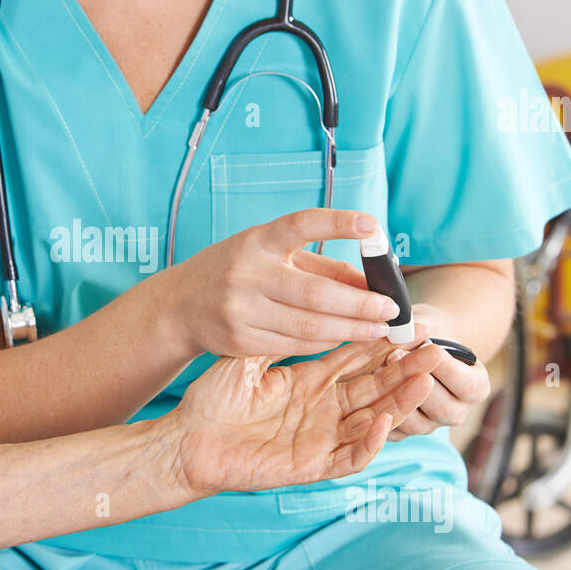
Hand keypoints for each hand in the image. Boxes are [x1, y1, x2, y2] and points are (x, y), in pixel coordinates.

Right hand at [163, 208, 403, 359]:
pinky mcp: (240, 341)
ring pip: (308, 327)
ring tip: (378, 329)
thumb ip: (320, 266)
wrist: (180, 306)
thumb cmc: (236, 271)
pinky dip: (325, 344)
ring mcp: (240, 310)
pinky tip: (345, 339)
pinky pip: (293, 346)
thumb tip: (371, 280)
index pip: (300, 225)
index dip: (336, 223)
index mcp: (257, 241)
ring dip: (350, 329)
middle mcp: (246, 273)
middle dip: (359, 303)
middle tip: (391, 309)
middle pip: (314, 292)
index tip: (372, 225)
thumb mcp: (270, 255)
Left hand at [171, 322, 445, 495]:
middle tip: (435, 347)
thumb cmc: (212, 401)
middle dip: (406, 369)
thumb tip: (305, 299)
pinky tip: (388, 421)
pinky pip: (350, 457)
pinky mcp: (311, 466)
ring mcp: (320, 439)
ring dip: (401, 402)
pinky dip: (371, 441)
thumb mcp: (248, 360)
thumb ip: (280, 337)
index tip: (408, 323)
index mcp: (310, 383)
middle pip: (376, 388)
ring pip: (374, 421)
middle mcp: (322, 411)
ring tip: (426, 378)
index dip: (383, 344)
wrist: (186, 441)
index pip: (357, 361)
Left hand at [383, 302, 490, 440]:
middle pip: (442, 408)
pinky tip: (364, 391)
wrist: (418, 348)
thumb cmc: (430, 332)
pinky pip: (392, 431)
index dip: (445, 368)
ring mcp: (430, 425)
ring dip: (394, 398)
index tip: (426, 346)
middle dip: (416, 381)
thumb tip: (405, 330)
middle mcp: (457, 412)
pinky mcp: (405, 432)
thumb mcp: (430, 323)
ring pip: (415, 423)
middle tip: (393, 356)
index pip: (466, 384)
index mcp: (476, 388)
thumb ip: (422, 329)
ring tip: (375, 369)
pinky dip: (378, 413)